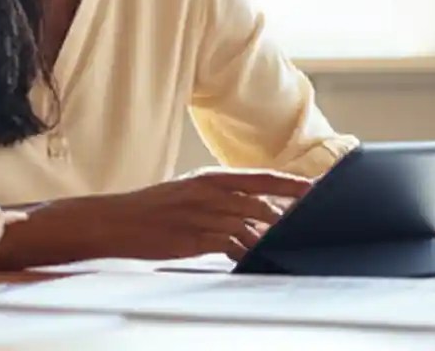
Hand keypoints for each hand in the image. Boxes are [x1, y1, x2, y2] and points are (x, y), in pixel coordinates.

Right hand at [94, 168, 311, 261]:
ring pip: (249, 225)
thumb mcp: (189, 193)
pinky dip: (245, 253)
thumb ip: (223, 200)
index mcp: (209, 177)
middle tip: (311, 224)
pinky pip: (231, 246)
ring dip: (268, 236)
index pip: (260, 178)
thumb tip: (259, 213)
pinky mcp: (193, 238)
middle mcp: (209, 193)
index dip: (291, 184)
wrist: (116, 221)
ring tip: (285, 244)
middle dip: (289, 215)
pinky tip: (253, 257)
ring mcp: (201, 216)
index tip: (317, 189)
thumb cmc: (154, 209)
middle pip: (262, 203)